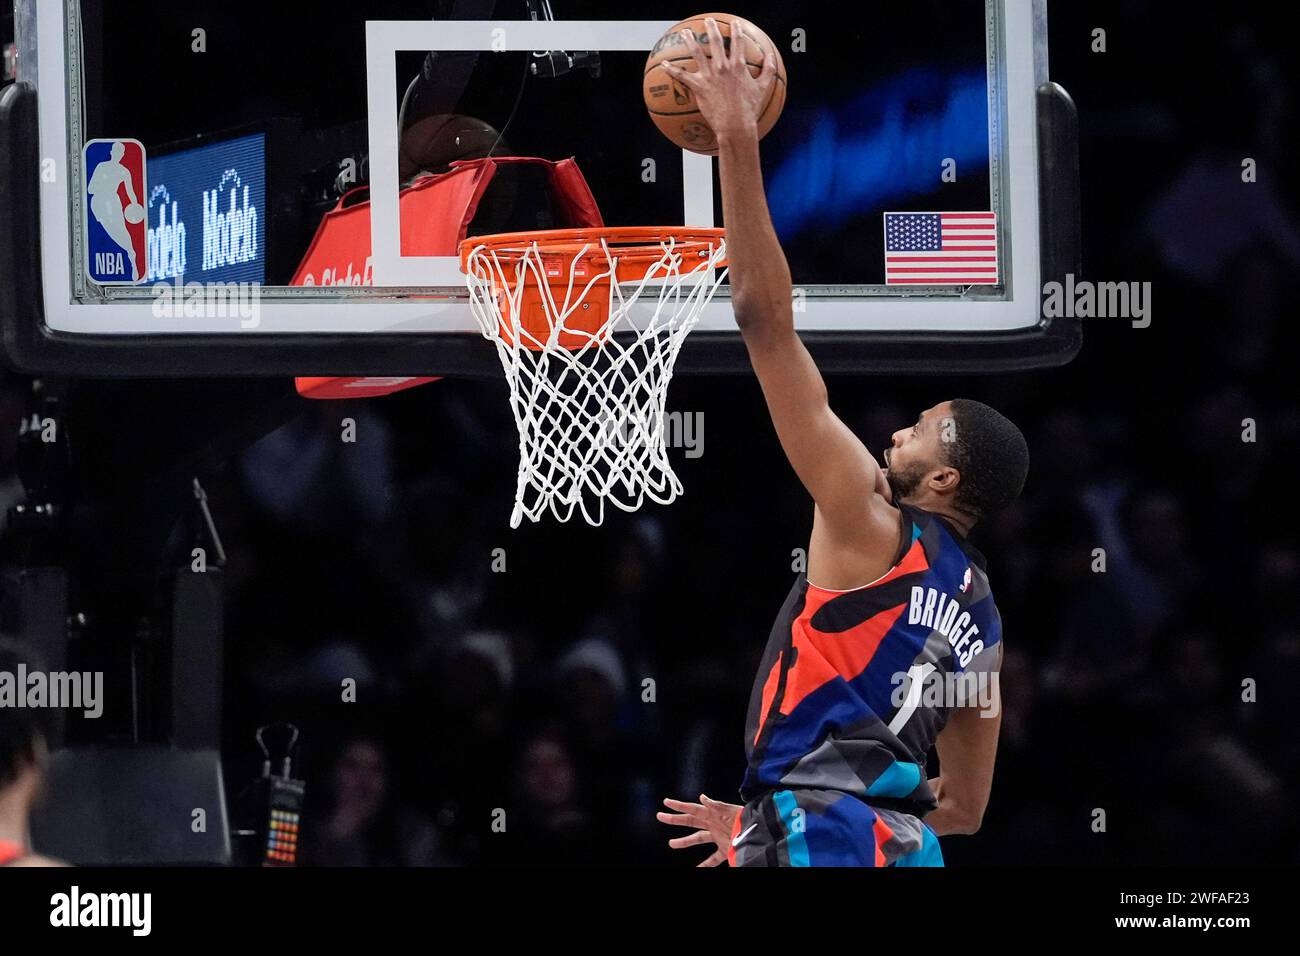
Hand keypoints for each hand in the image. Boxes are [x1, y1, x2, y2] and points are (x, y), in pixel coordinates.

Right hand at [656, 793, 742, 866]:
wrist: (763, 835)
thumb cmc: (749, 822)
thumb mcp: (733, 812)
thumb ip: (717, 806)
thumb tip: (701, 797)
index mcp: (714, 814)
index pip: (693, 808)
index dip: (679, 805)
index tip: (665, 802)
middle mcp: (714, 824)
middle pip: (691, 821)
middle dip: (675, 819)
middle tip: (659, 817)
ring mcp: (719, 836)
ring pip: (698, 838)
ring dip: (685, 841)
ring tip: (671, 844)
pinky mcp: (726, 849)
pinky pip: (712, 858)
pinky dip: (704, 865)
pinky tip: (696, 870)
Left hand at [660, 17, 777, 144]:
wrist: (736, 124)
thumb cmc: (749, 109)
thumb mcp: (762, 88)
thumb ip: (768, 71)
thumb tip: (772, 57)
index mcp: (738, 66)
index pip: (738, 42)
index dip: (736, 30)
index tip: (734, 23)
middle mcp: (723, 66)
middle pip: (715, 41)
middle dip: (711, 28)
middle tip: (708, 21)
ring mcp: (710, 75)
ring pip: (696, 53)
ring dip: (689, 41)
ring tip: (684, 33)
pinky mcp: (699, 86)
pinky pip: (682, 76)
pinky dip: (672, 70)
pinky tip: (664, 64)